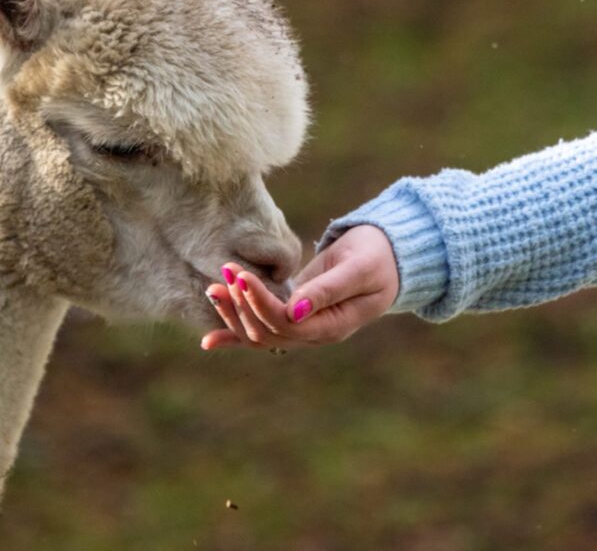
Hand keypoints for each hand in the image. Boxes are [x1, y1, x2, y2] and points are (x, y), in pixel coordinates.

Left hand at [201, 224, 398, 350]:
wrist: (388, 256)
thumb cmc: (377, 258)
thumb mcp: (359, 270)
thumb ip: (327, 290)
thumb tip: (294, 311)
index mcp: (332, 327)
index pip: (286, 323)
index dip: (260, 303)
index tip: (242, 275)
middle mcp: (313, 334)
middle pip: (267, 332)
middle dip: (241, 304)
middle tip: (225, 271)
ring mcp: (302, 328)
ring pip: (259, 333)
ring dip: (233, 314)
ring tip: (213, 287)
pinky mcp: (292, 315)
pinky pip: (260, 329)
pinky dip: (234, 333)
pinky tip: (209, 340)